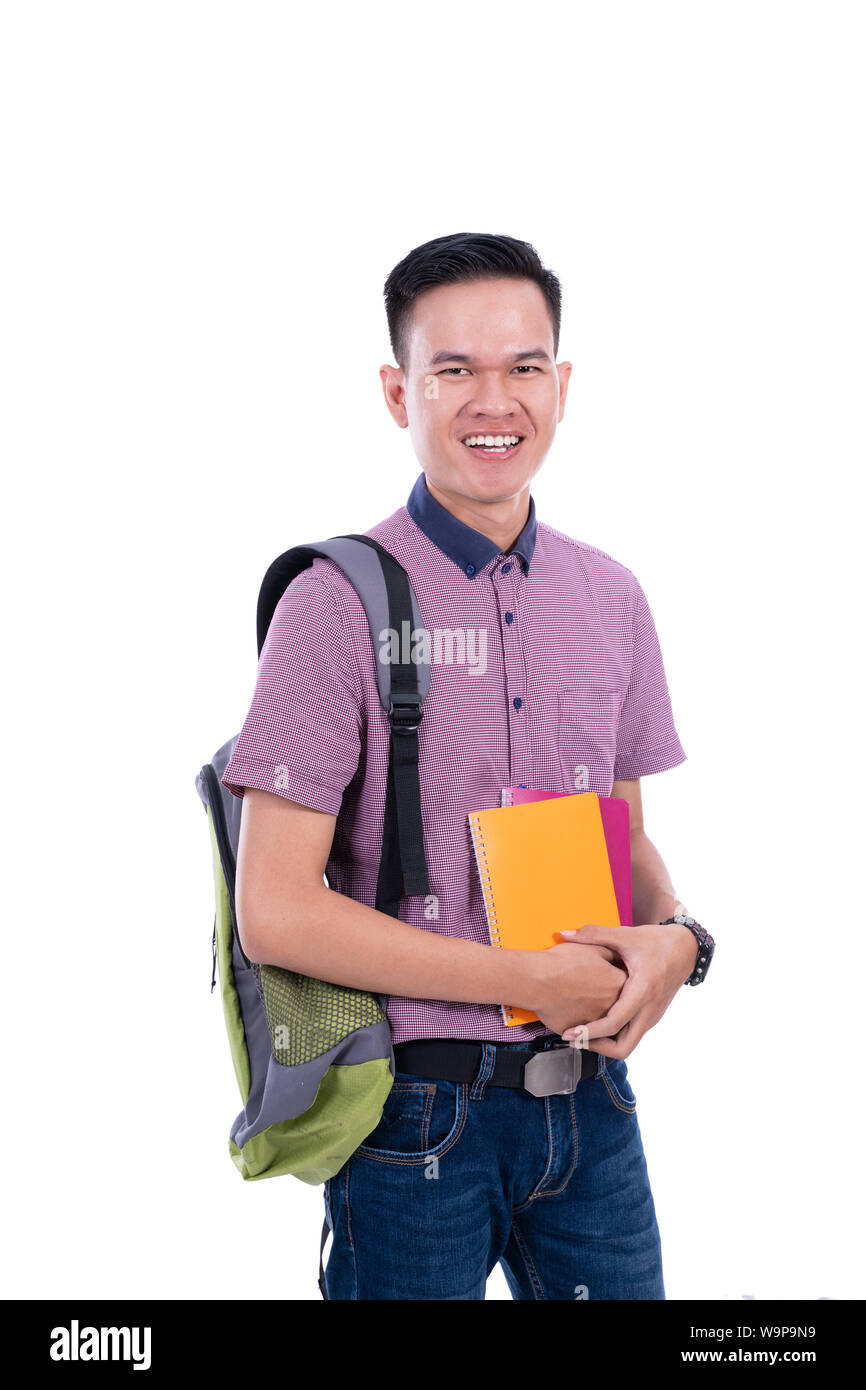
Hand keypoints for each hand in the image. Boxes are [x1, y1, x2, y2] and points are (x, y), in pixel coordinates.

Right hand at [527, 941, 627, 1037]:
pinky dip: (581, 1024)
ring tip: (583, 1000)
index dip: (616, 975)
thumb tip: (615, 954)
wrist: (537, 980)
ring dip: (596, 1012)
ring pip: (602, 1019)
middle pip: (616, 1002)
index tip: (609, 973)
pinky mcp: (581, 1032)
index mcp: (618, 983)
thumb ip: (610, 952)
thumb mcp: (592, 947)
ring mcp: (598, 1020)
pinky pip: (586, 1031)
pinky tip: (572, 1011)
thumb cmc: (561, 963)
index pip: (627, 982)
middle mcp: (612, 1005)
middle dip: (607, 996)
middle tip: (594, 988)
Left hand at [556, 922, 697, 1058]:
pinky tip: (596, 1023)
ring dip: (605, 1044)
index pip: (615, 1023)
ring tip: (581, 1034)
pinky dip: (614, 1035)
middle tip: (574, 1039)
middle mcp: (650, 1010)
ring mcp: (652, 1016)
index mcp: (642, 990)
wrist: (686, 948)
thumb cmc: (656, 941)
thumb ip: (593, 934)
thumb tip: (563, 933)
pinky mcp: (652, 1016)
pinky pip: (631, 1034)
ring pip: (628, 1044)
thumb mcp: (625, 935)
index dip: (590, 1032)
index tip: (570, 1033)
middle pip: (624, 1047)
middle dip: (597, 1047)